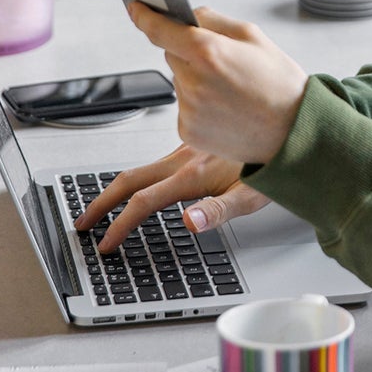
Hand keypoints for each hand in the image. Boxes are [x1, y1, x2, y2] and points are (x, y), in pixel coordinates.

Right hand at [74, 143, 270, 253]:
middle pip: (129, 180)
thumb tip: (188, 222)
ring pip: (140, 168)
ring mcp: (186, 150)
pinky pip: (156, 161)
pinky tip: (142, 182)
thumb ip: (218, 211)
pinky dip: (138, 176)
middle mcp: (184, 158)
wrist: (288, 127)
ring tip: (102, 206)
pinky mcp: (193, 145)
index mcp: (192, 174)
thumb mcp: (252, 195)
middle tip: (82, 223)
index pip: (143, 203)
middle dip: (101, 203)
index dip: (119, 226)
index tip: (105, 244)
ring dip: (116, 188)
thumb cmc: (273, 162)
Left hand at [131, 4, 308, 164]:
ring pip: (179, 81)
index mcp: (208, 52)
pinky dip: (198, 104)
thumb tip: (189, 15)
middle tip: (221, 61)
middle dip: (189, 52)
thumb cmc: (280, 83)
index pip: (160, 29)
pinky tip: (225, 108)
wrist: (294, 133)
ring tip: (230, 90)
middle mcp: (193, 81)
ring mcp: (189, 109)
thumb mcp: (253, 36)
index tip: (136, 7)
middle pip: (172, 54)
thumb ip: (214, 20)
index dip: (144, 15)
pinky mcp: (188, 131)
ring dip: (195, 79)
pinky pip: (184, 106)